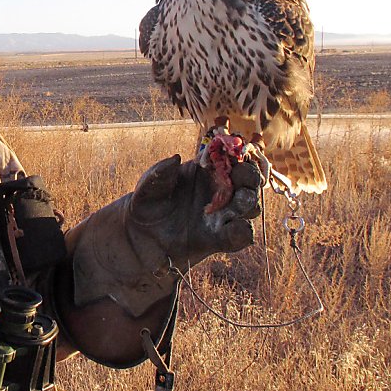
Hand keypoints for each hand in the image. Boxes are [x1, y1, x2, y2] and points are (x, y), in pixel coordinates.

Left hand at [68, 155, 261, 316]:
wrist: (140, 236)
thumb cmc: (147, 203)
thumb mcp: (148, 185)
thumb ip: (160, 172)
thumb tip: (177, 158)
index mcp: (206, 170)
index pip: (231, 157)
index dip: (239, 153)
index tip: (239, 152)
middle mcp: (220, 190)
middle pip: (247, 180)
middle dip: (250, 176)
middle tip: (241, 177)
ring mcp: (223, 214)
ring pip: (249, 205)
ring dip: (249, 201)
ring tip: (239, 200)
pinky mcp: (220, 238)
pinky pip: (240, 235)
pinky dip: (243, 231)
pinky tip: (237, 226)